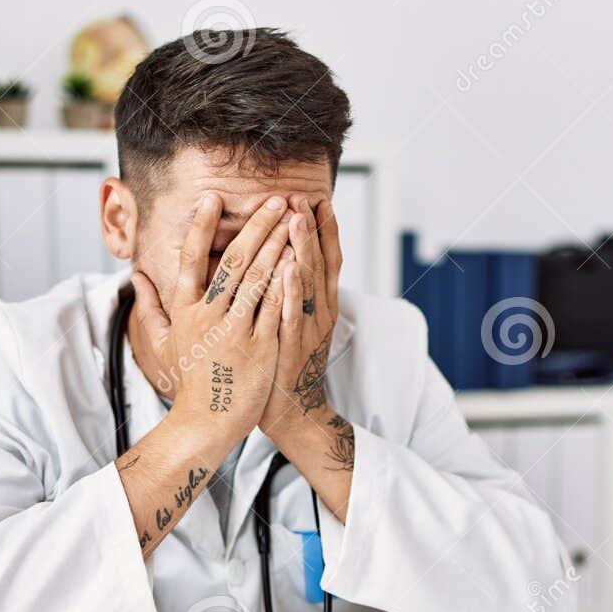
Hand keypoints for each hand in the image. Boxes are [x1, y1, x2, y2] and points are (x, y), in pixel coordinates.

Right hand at [131, 193, 290, 448]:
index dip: (201, 227)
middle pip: (233, 262)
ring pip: (257, 279)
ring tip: (292, 218)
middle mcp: (209, 317)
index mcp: (186, 312)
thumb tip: (135, 278)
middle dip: (256, 227)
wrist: (206, 423)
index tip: (214, 199)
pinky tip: (299, 257)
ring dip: (276, 244)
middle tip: (275, 199)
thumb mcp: (162, 344)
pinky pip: (274, 308)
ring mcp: (235, 332)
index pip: (190, 260)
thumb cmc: (188, 384)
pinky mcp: (260, 347)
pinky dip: (286, 281)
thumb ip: (149, 307)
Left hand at [260, 195, 342, 438]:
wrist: (291, 411)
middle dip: (311, 230)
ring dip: (303, 249)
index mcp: (320, 305)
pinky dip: (291, 291)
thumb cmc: (285, 363)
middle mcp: (319, 314)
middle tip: (302, 199)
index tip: (318, 201)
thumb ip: (292, 291)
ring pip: (307, 284)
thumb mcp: (294, 322)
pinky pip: (291, 314)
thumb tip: (288, 258)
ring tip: (296, 220)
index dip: (325, 230)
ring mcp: (307, 330)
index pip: (328, 260)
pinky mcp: (291, 347)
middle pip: (319, 264)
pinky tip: (288, 267)